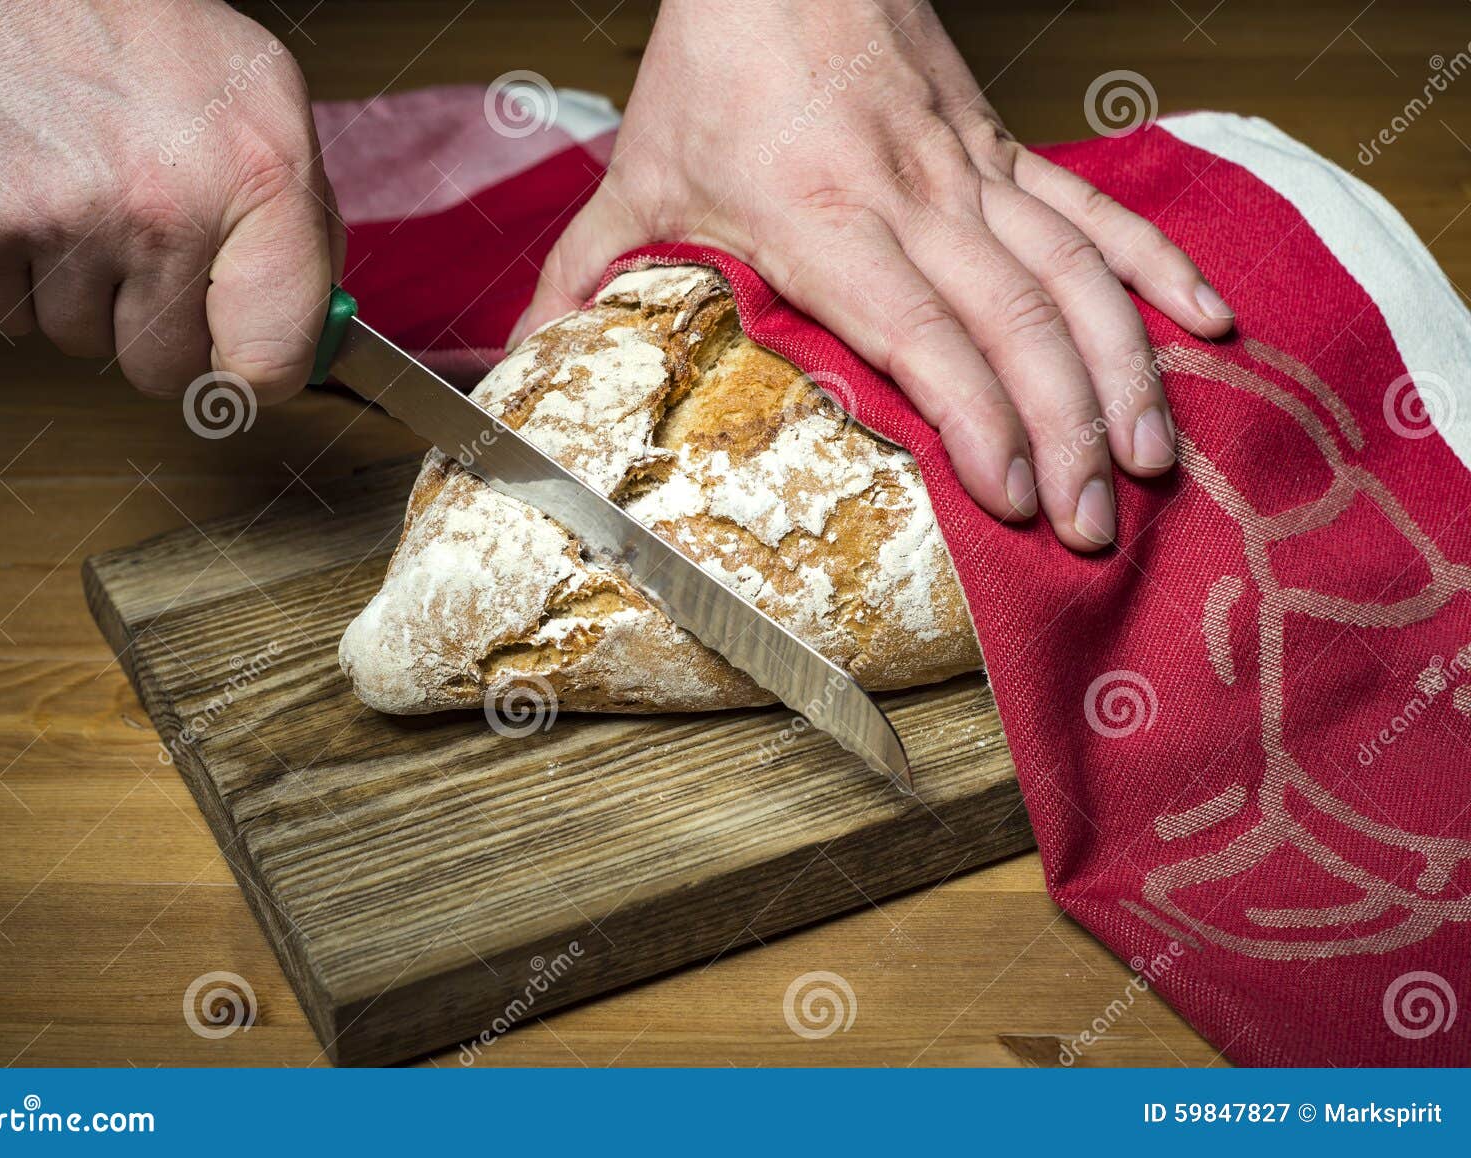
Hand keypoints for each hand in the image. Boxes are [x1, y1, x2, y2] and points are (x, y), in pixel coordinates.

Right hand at [0, 0, 342, 400]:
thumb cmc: (152, 45)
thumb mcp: (272, 108)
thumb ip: (305, 231)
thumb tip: (317, 341)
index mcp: (259, 181)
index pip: (270, 360)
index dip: (254, 373)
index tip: (240, 357)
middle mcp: (165, 208)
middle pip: (167, 370)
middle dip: (157, 326)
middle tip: (143, 246)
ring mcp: (65, 221)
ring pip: (84, 346)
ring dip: (83, 297)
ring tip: (85, 202)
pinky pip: (8, 324)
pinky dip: (12, 281)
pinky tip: (31, 205)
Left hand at [513, 0, 1233, 550]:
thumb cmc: (714, 62)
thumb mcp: (638, 176)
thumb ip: (587, 279)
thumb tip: (523, 366)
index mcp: (822, 216)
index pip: (920, 329)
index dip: (976, 416)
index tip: (1014, 496)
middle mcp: (916, 197)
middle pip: (1015, 320)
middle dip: (1066, 429)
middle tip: (1093, 525)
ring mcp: (974, 171)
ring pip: (1075, 274)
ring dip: (1122, 370)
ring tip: (1151, 460)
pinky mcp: (1004, 150)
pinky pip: (1099, 212)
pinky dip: (1158, 268)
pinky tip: (1204, 329)